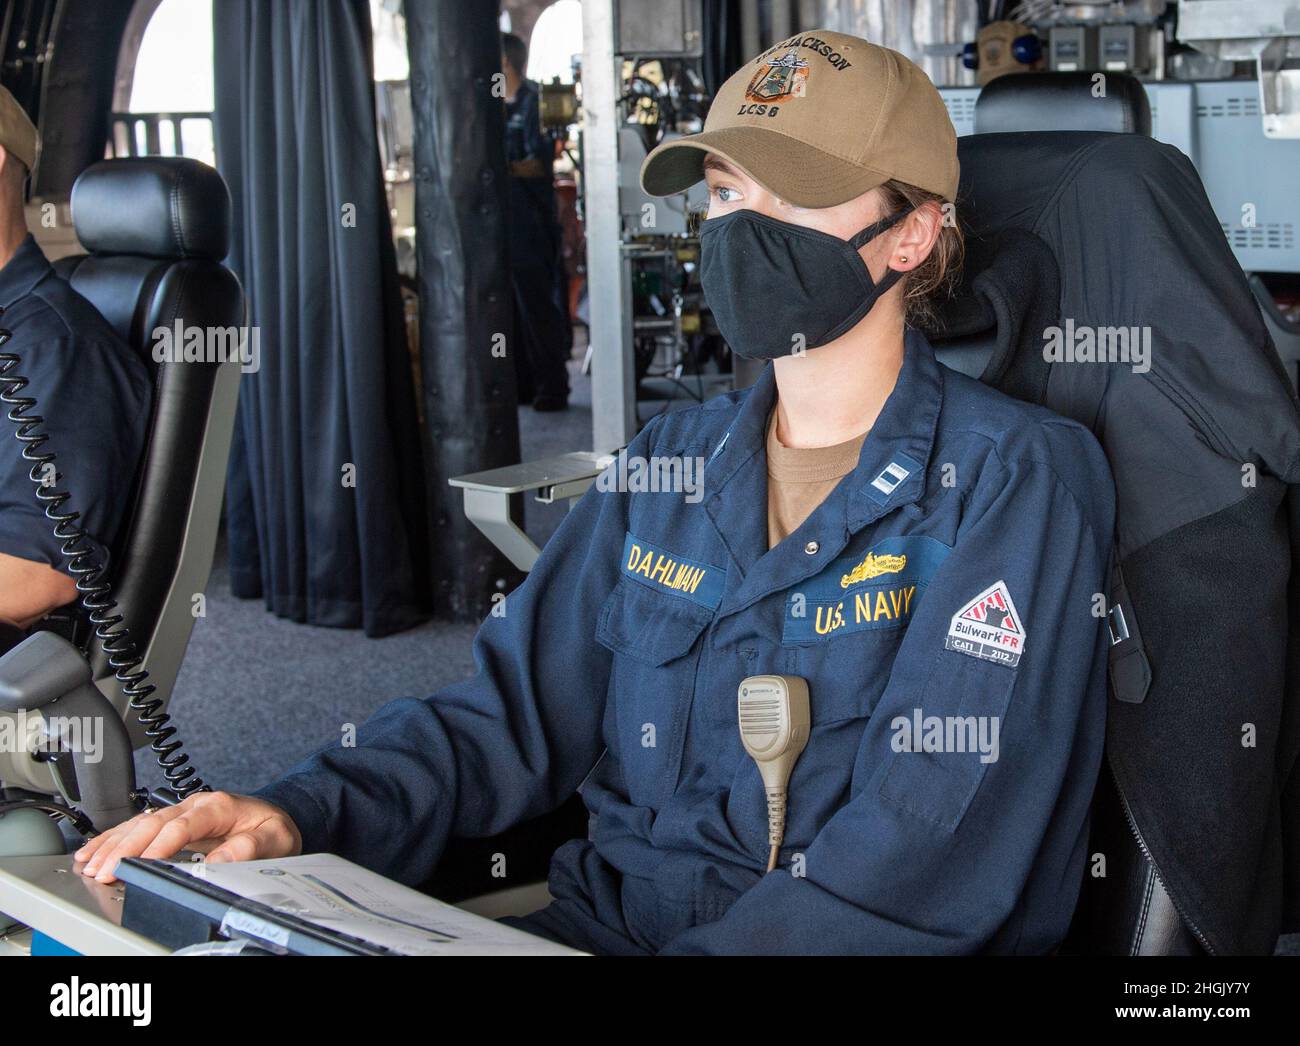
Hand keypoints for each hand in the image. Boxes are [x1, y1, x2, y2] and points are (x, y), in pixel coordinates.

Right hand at [73, 791, 302, 882]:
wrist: (273, 819)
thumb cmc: (272, 829)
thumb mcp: (274, 839)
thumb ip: (248, 848)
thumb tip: (218, 862)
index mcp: (219, 806)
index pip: (183, 825)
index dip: (161, 845)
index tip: (143, 864)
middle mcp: (195, 805)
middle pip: (153, 823)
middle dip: (126, 848)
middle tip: (104, 871)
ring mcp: (180, 811)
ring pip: (139, 823)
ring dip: (112, 844)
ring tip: (90, 864)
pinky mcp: (170, 821)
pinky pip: (136, 827)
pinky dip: (112, 839)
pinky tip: (92, 851)